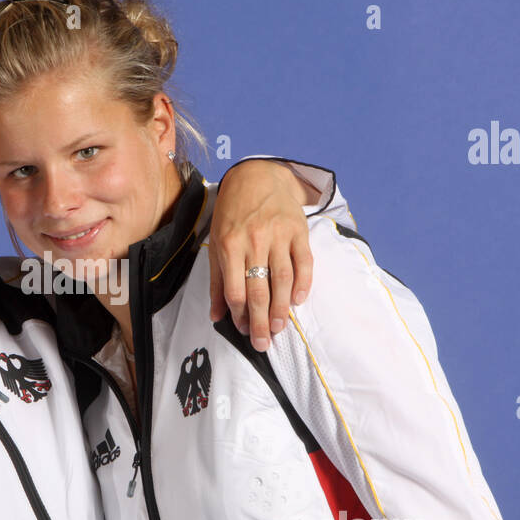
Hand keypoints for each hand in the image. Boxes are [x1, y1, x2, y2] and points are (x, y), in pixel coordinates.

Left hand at [209, 159, 318, 351]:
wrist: (258, 177)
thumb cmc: (233, 214)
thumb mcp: (216, 243)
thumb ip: (218, 281)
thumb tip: (217, 316)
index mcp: (229, 245)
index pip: (236, 290)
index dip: (240, 315)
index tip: (244, 332)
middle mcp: (253, 241)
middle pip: (258, 289)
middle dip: (260, 321)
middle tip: (263, 343)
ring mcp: (278, 235)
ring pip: (281, 278)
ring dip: (281, 307)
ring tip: (279, 328)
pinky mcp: (298, 230)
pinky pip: (303, 262)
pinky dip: (302, 283)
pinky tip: (298, 300)